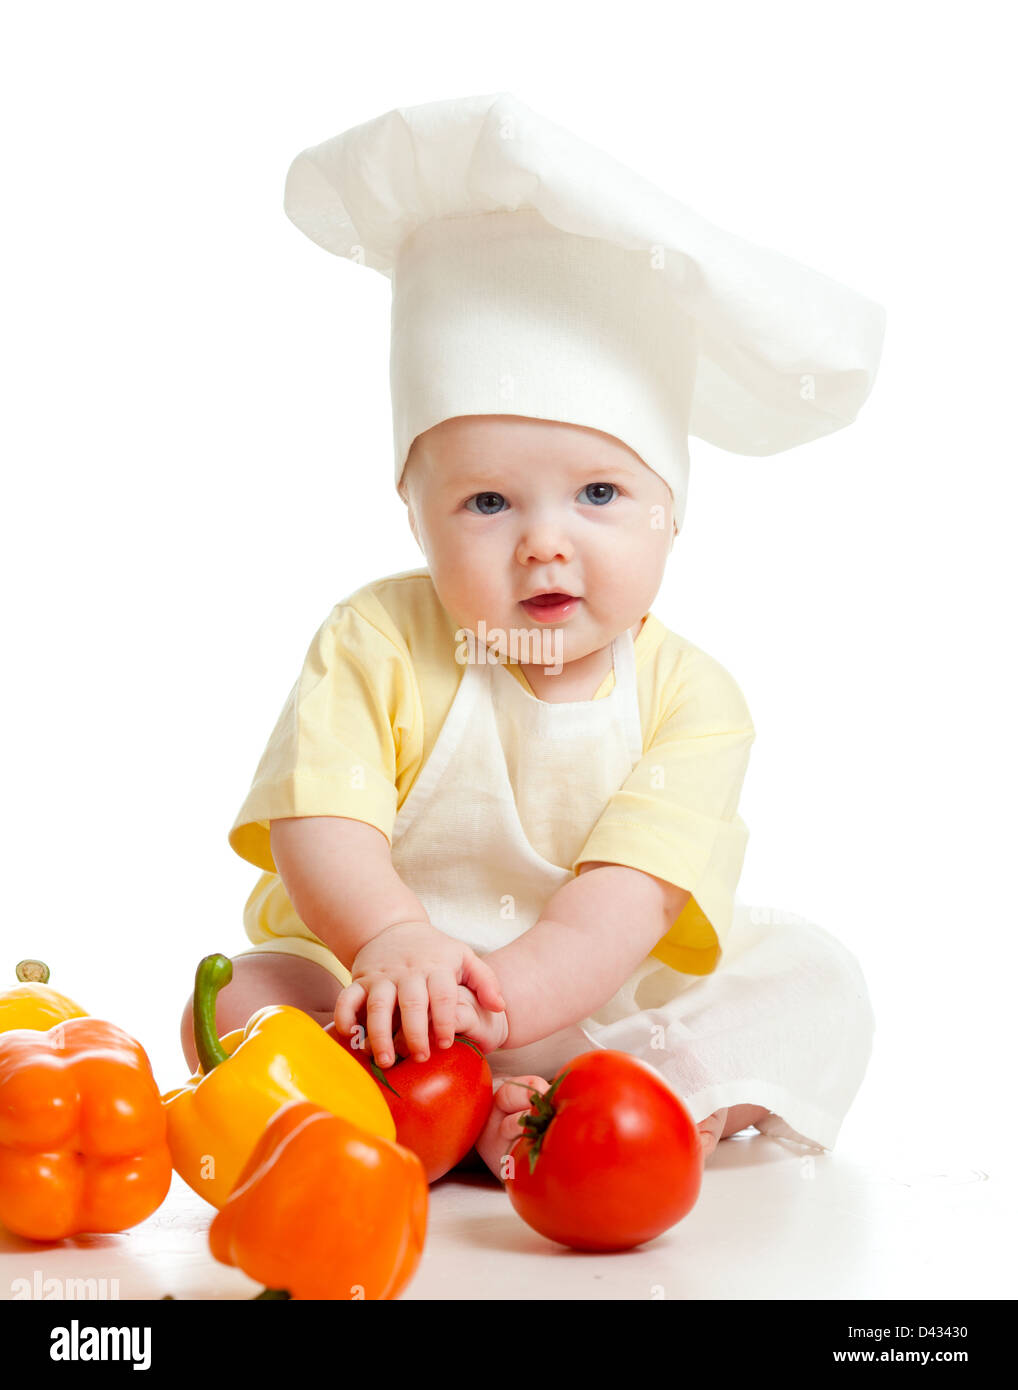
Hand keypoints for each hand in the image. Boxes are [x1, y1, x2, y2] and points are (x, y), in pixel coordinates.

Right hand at [333, 920, 505, 1067]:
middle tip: (420, 1057)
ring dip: (380, 1035)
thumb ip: (485, 981)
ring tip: (385, 1060)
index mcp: (436, 967)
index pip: (442, 994)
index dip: (444, 1019)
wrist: (392, 927)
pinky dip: (345, 1017)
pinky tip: (350, 1038)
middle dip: (415, 1033)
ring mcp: (381, 977)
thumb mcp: (463, 957)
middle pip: (411, 1003)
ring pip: (378, 1006)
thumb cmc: (434, 951)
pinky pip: (348, 998)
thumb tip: (499, 1007)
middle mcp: (408, 972)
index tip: (447, 1042)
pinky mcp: (359, 980)